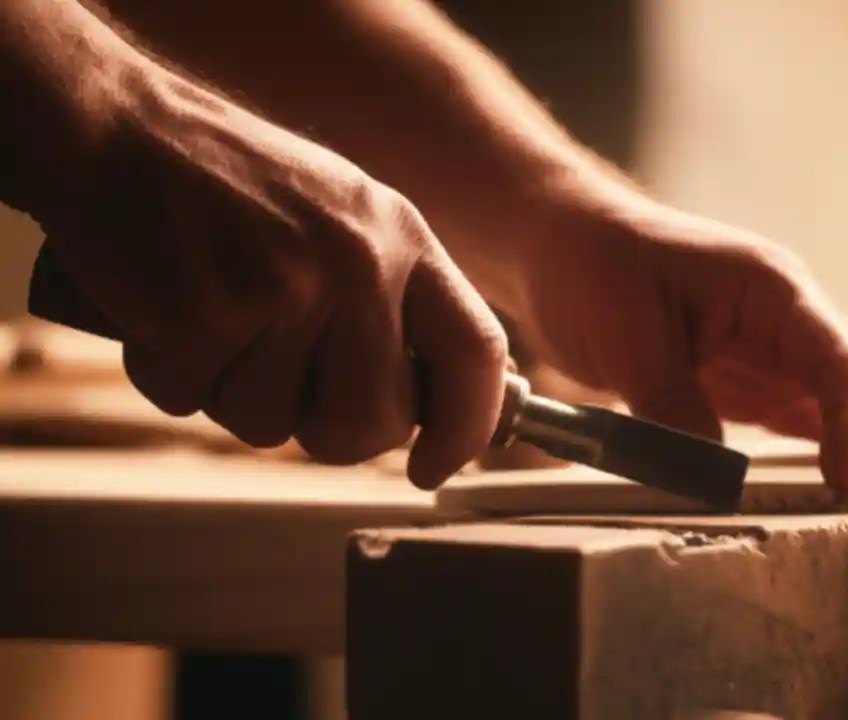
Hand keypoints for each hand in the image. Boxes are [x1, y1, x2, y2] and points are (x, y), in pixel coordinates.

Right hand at [40, 61, 506, 485]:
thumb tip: (430, 406)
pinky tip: (164, 309)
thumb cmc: (226, 183)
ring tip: (214, 314)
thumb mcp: (345, 217)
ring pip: (275, 427)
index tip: (433, 467)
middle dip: (330, 431)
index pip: (477, 352)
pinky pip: (194, 404)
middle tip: (283, 381)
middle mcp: (358, 263)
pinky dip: (168, 376)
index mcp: (404, 237)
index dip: (466, 429)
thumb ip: (393, 302)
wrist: (114, 125)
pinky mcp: (206, 314)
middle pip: (379, 422)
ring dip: (233, 395)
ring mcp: (285, 288)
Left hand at [511, 194, 847, 514]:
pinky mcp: (746, 379)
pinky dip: (836, 450)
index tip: (846, 482)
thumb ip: (674, 408)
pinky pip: (804, 418)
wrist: (560, 243)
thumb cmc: (594, 267)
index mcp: (772, 289)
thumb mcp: (629, 337)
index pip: (837, 359)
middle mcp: (788, 318)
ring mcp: (772, 350)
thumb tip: (718, 481)